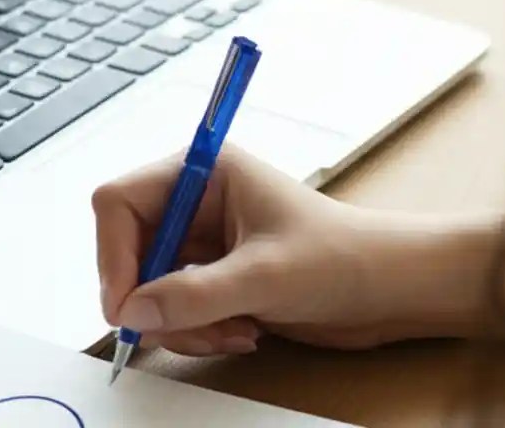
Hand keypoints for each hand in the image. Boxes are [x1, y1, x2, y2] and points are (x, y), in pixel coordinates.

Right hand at [93, 145, 484, 355]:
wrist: (393, 289)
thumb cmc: (345, 259)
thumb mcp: (265, 277)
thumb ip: (194, 295)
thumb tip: (133, 313)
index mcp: (204, 171)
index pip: (120, 202)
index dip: (112, 254)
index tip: (125, 306)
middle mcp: (195, 200)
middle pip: (127, 249)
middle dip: (149, 299)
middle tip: (175, 331)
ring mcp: (202, 240)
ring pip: (147, 287)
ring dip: (178, 323)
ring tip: (228, 332)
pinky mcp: (213, 276)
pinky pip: (173, 308)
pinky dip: (195, 330)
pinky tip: (241, 331)